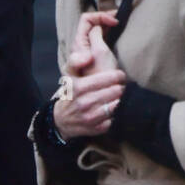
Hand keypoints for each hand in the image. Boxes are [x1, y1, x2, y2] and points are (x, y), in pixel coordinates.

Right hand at [50, 10, 125, 138]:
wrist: (62, 121)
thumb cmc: (71, 94)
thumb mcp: (69, 75)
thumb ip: (76, 60)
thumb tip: (87, 54)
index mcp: (78, 88)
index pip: (109, 79)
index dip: (117, 76)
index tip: (118, 75)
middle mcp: (84, 104)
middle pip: (115, 92)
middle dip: (120, 87)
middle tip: (120, 85)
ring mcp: (91, 118)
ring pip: (117, 105)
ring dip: (121, 99)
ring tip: (119, 95)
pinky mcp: (97, 129)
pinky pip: (115, 119)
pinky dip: (117, 114)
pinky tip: (115, 109)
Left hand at [69, 10, 120, 73]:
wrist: (103, 97)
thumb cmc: (101, 76)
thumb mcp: (100, 52)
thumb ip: (95, 35)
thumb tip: (97, 27)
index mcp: (79, 43)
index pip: (86, 19)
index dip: (100, 16)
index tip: (115, 22)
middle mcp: (80, 46)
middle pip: (89, 25)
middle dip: (104, 19)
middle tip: (119, 19)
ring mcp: (87, 52)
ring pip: (94, 32)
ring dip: (106, 27)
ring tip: (118, 26)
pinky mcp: (94, 58)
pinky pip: (98, 41)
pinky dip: (107, 34)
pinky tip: (116, 36)